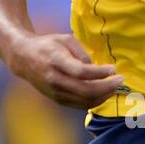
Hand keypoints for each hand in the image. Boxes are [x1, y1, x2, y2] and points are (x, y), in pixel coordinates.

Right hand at [10, 33, 124, 107]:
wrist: (24, 58)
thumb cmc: (48, 45)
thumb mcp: (64, 39)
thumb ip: (82, 52)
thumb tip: (96, 69)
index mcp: (55, 61)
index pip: (81, 71)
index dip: (99, 73)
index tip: (113, 69)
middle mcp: (54, 79)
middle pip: (85, 90)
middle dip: (106, 87)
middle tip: (120, 80)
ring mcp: (55, 92)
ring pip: (84, 100)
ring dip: (103, 96)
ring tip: (115, 87)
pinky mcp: (57, 99)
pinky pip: (79, 104)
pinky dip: (95, 101)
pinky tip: (104, 94)